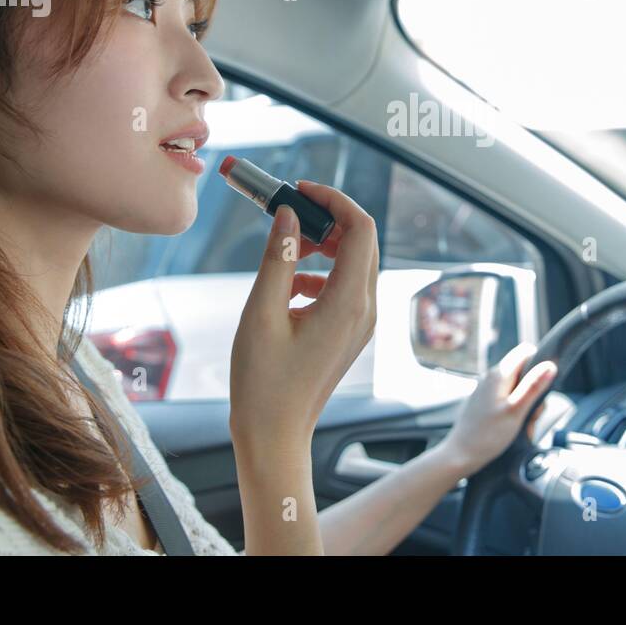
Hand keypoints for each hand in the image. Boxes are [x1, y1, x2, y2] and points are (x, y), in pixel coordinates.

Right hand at [229, 180, 378, 447]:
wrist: (274, 434)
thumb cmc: (263, 381)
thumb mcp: (261, 312)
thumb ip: (276, 258)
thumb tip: (287, 214)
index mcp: (350, 302)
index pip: (361, 228)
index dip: (334, 200)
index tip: (300, 190)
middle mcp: (365, 310)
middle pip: (362, 242)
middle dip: (327, 219)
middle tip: (288, 213)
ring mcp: (362, 323)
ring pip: (354, 263)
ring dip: (322, 247)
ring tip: (283, 252)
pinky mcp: (350, 332)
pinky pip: (345, 286)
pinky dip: (320, 274)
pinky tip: (287, 287)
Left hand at [438, 343, 557, 477]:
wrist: (461, 454)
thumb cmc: (487, 435)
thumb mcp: (516, 411)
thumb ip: (533, 387)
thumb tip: (550, 365)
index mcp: (498, 374)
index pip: (526, 352)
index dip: (539, 365)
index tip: (542, 388)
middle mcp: (491, 377)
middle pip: (524, 373)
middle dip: (534, 393)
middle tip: (531, 416)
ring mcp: (487, 390)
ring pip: (517, 390)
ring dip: (526, 407)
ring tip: (522, 426)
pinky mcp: (486, 403)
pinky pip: (508, 401)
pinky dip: (515, 413)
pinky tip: (513, 429)